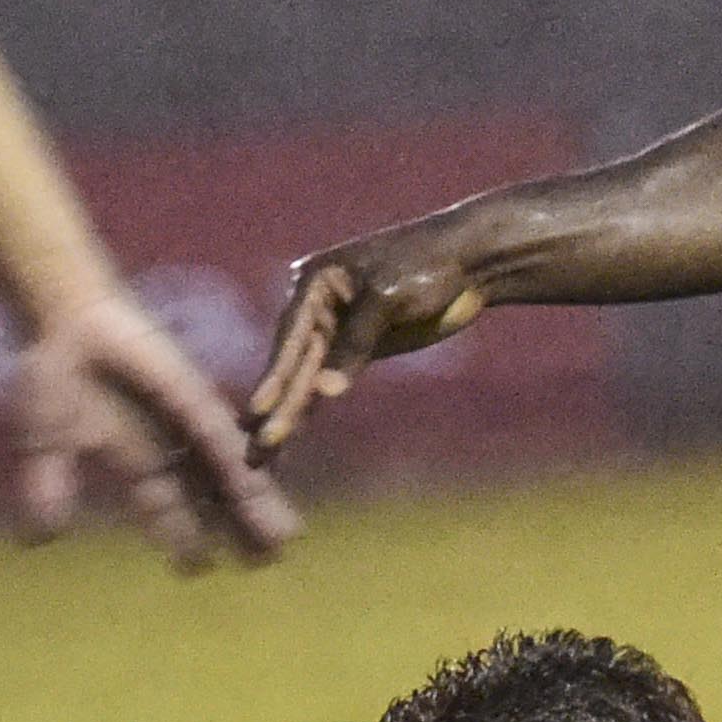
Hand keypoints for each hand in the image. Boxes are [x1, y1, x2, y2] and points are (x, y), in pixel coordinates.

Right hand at [5, 285, 297, 571]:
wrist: (64, 322)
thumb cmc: (55, 377)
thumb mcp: (47, 443)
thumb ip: (48, 488)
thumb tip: (37, 541)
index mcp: (137, 463)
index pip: (166, 510)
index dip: (183, 540)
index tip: (198, 571)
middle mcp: (171, 446)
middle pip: (211, 499)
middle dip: (237, 530)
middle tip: (267, 564)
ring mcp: (187, 420)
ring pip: (226, 472)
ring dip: (256, 505)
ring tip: (284, 538)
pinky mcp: (194, 394)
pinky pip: (219, 435)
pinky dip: (241, 463)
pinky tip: (263, 491)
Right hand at [246, 219, 494, 454]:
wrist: (469, 261)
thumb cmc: (426, 267)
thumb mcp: (387, 299)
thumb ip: (355, 344)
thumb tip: (325, 391)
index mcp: (315, 283)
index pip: (290, 338)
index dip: (275, 378)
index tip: (257, 412)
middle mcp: (316, 307)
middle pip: (291, 365)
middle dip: (273, 410)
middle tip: (252, 452)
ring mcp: (335, 330)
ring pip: (304, 381)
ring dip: (285, 418)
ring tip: (257, 460)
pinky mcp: (356, 349)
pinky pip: (327, 383)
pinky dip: (310, 409)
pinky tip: (288, 440)